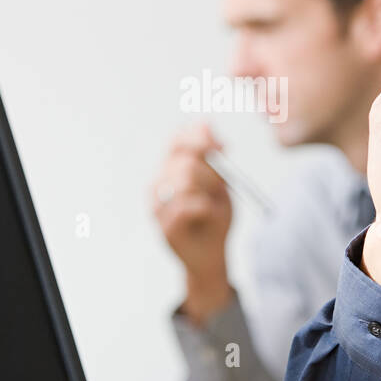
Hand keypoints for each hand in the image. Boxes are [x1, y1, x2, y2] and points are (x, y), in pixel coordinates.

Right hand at [151, 123, 233, 324]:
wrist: (212, 256)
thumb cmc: (215, 219)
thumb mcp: (220, 185)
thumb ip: (212, 158)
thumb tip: (208, 125)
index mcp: (172, 170)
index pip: (177, 141)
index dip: (200, 139)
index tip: (223, 148)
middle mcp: (160, 183)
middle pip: (185, 161)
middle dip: (212, 173)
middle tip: (223, 186)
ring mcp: (157, 204)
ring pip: (185, 181)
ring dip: (209, 191)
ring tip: (213, 206)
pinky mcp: (163, 224)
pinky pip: (187, 205)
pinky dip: (206, 208)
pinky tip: (208, 216)